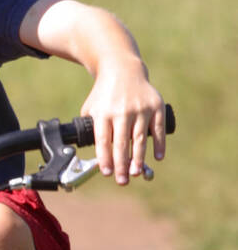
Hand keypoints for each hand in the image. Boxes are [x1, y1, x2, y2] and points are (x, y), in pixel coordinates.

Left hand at [80, 61, 166, 184]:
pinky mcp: (156, 106)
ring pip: (139, 138)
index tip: (106, 173)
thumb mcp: (91, 108)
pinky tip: (157, 157)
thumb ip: (90, 129)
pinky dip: (159, 144)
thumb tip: (95, 156)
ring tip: (136, 173)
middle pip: (121, 143)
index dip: (105, 158)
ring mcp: (140, 108)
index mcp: (103, 113)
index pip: (104, 140)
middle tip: (122, 180)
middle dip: (121, 164)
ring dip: (138, 158)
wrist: (122, 70)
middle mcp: (122, 110)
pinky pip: (158, 129)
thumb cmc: (104, 95)